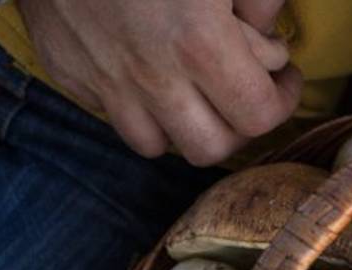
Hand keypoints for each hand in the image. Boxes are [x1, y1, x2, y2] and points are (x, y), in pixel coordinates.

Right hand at [18, 0, 302, 165]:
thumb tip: (272, 38)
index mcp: (199, 44)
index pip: (258, 117)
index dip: (281, 100)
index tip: (282, 77)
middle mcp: (152, 77)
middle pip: (210, 148)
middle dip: (236, 124)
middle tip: (243, 88)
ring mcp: (105, 81)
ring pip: (157, 145)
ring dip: (183, 124)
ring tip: (195, 89)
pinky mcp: (70, 74)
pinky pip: (110, 115)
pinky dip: (135, 106)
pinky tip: (146, 70)